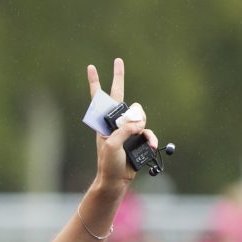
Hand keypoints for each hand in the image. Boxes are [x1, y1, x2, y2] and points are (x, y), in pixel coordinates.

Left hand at [85, 58, 158, 185]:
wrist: (116, 180)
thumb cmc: (108, 163)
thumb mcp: (113, 144)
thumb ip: (125, 129)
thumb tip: (140, 122)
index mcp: (104, 123)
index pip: (99, 98)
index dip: (95, 82)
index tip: (91, 67)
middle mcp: (115, 123)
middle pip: (121, 97)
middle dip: (119, 78)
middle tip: (117, 60)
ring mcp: (127, 129)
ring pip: (140, 115)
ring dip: (142, 124)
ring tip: (139, 136)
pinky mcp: (138, 139)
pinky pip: (148, 132)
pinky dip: (150, 138)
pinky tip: (149, 145)